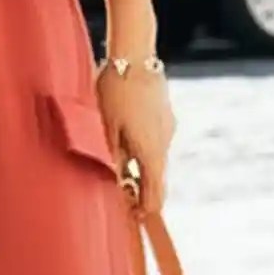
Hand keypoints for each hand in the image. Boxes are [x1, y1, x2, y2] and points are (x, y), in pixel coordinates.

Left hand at [96, 60, 175, 214]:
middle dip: (143, 191)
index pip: (155, 191)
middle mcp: (164, 142)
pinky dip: (144, 151)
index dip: (146, 208)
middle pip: (157, 177)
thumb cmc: (113, 91)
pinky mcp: (165, 115)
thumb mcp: (106, 128)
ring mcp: (167, 127)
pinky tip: (128, 145)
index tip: (136, 219)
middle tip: (127, 202)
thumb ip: (113, 158)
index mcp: (150, 150)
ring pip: (156, 158)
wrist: (133, 55)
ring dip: (142, 169)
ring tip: (122, 174)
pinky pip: (156, 141)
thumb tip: (117, 184)